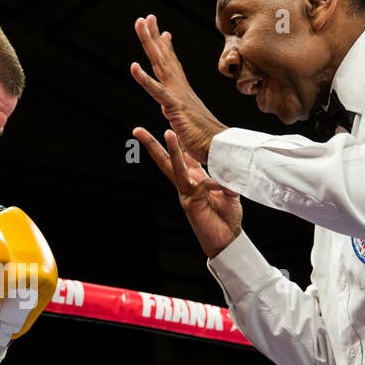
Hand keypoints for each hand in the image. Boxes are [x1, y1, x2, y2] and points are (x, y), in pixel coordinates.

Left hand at [131, 14, 226, 164]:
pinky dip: (144, 79)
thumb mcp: (191, 124)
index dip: (166, 49)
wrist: (221, 149)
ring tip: (141, 23)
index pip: (172, 66)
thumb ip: (183, 116)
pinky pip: (157, 91)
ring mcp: (177, 96)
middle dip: (154, 37)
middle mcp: (180, 90)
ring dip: (149, 43)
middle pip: (164, 58)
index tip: (163, 33)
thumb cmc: (209, 140)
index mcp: (182, 94)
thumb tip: (176, 113)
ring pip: (160, 65)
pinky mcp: (175, 107)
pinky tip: (133, 66)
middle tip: (146, 18)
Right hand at [133, 127, 241, 258]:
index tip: (167, 125)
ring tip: (167, 133)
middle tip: (138, 131)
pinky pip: (201, 185)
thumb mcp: (227, 190)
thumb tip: (225, 162)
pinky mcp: (191, 202)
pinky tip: (222, 184)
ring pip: (177, 168)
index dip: (174, 141)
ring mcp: (186, 193)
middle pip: (166, 161)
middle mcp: (186, 184)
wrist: (227, 239)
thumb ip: (223, 176)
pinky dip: (213, 182)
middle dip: (152, 145)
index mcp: (193, 179)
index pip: (182, 156)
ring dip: (173, 150)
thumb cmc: (226, 216)